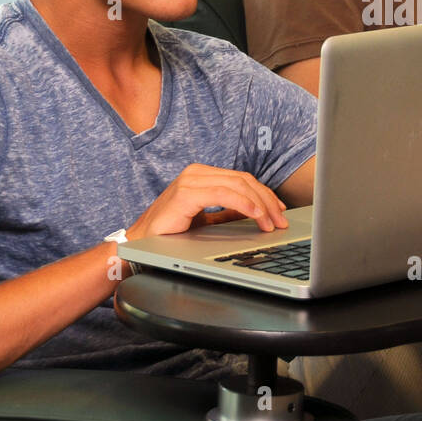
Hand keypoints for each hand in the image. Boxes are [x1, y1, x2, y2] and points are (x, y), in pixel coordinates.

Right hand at [126, 164, 289, 239]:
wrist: (140, 248)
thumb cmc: (170, 235)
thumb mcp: (207, 222)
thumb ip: (228, 213)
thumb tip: (257, 213)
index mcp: (202, 175)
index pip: (243, 179)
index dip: (265, 194)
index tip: (281, 211)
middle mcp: (197, 172)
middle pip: (244, 180)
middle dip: (267, 201)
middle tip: (281, 221)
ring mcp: (190, 180)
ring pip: (238, 185)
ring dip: (260, 205)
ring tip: (271, 223)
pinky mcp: (185, 193)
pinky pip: (223, 194)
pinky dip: (244, 204)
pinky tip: (256, 216)